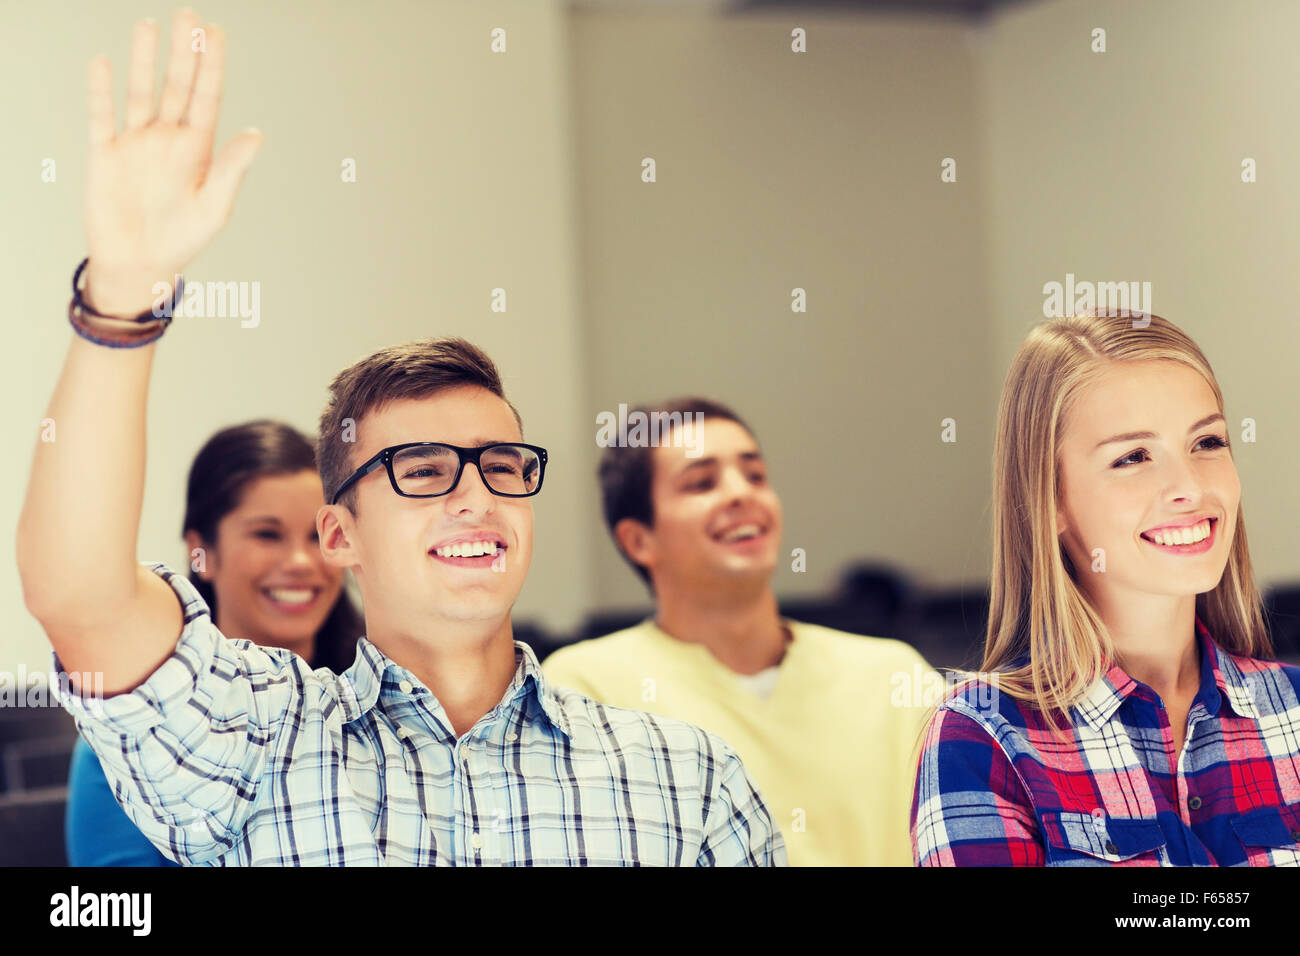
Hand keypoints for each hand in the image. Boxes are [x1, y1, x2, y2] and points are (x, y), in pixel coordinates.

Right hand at [83, 9, 262, 313]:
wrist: (138, 265)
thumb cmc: (182, 239)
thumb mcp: (214, 206)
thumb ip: (232, 168)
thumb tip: (256, 134)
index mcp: (198, 149)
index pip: (207, 98)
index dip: (212, 66)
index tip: (217, 33)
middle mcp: (168, 139)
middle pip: (176, 86)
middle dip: (184, 52)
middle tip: (190, 16)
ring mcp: (136, 144)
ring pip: (141, 93)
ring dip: (145, 60)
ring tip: (150, 25)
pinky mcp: (106, 155)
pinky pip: (103, 117)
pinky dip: (102, 92)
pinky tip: (104, 63)